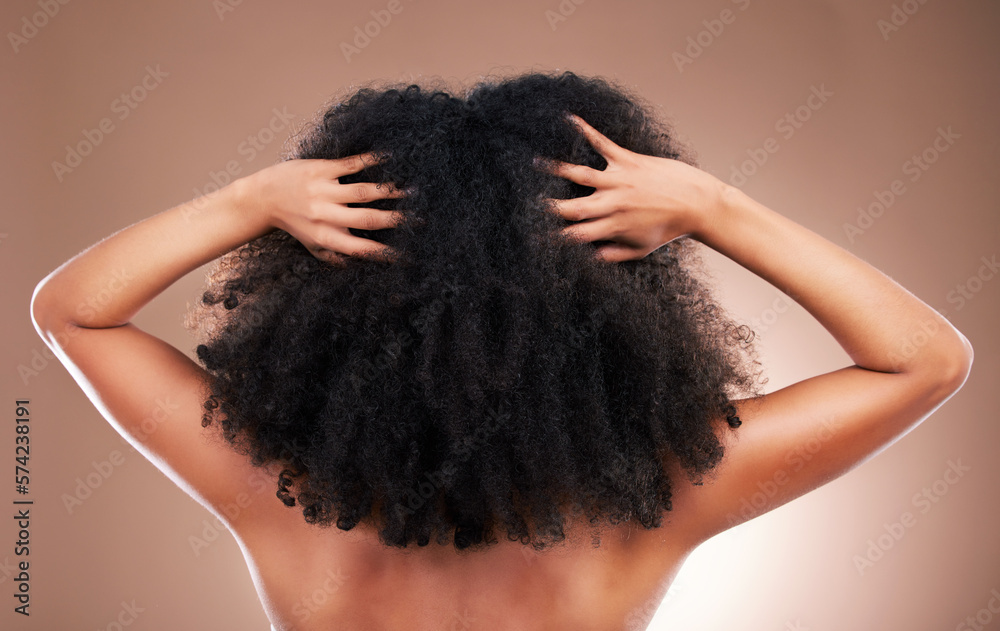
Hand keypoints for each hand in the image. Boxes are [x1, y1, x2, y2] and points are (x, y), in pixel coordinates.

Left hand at [241, 153, 406, 264]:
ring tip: (409, 190)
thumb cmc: (292, 223)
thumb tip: (358, 265)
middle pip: (367, 218)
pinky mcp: (319, 170)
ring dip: (388, 191)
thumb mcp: (311, 245)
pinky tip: (389, 157)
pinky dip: (371, 161)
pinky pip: (349, 165)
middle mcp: (325, 215)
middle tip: (417, 218)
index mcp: (326, 237)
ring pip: (362, 191)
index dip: (385, 253)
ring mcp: (322, 191)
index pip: (361, 248)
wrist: (263, 198)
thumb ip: (333, 257)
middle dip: (395, 219)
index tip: (407, 256)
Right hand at [535, 113, 727, 261]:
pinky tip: (569, 119)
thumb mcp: (642, 249)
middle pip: (572, 207)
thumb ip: (615, 254)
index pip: (576, 234)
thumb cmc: (670, 228)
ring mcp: (619, 181)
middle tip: (528, 202)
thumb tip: (593, 257)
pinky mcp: (628, 162)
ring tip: (535, 163)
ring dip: (555, 168)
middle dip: (548, 206)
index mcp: (613, 228)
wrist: (697, 204)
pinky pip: (602, 144)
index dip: (555, 236)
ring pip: (580, 174)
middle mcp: (612, 204)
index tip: (537, 235)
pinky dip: (585, 130)